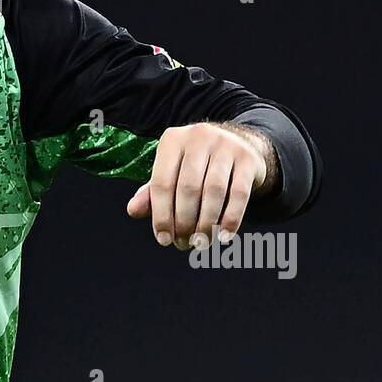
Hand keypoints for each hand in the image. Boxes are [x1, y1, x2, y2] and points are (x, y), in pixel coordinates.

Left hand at [125, 122, 272, 249]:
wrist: (237, 143)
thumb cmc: (195, 164)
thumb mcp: (171, 171)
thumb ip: (152, 192)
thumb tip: (133, 210)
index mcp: (172, 140)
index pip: (162, 183)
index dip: (161, 215)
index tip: (164, 240)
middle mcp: (198, 137)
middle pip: (188, 188)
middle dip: (184, 222)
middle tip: (184, 244)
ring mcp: (226, 145)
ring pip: (214, 192)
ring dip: (206, 223)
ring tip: (201, 242)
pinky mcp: (248, 158)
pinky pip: (239, 194)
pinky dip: (230, 218)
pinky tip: (223, 235)